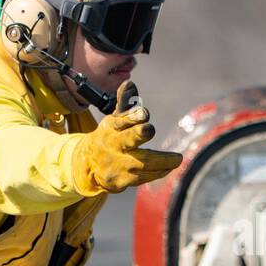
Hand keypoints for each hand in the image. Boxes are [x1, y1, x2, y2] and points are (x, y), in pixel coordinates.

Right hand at [70, 80, 181, 194]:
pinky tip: (169, 166)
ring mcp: (118, 165)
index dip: (132, 116)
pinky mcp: (122, 181)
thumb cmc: (109, 138)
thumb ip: (125, 104)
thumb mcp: (114, 121)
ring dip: (162, 161)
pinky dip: (159, 171)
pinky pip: (144, 177)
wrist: (88, 166)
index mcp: (111, 128)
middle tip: (150, 128)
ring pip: (142, 163)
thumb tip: (130, 83)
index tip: (144, 113)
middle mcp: (113, 146)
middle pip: (128, 140)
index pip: (121, 120)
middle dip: (139, 133)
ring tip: (177, 158)